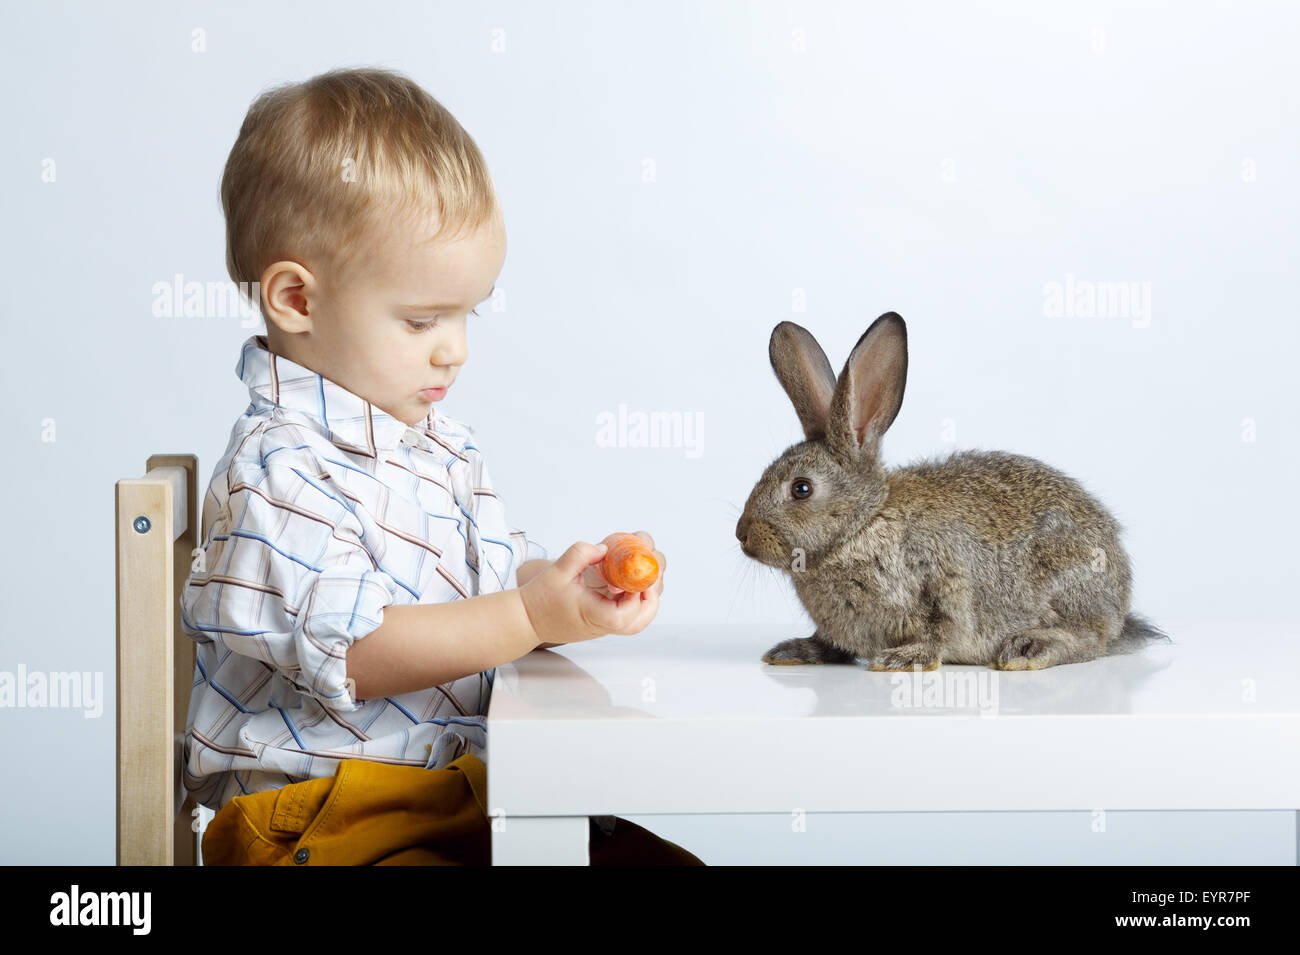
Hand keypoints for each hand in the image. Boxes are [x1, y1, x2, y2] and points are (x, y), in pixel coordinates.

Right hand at [519, 534, 665, 647]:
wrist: (527, 620)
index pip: (623, 616)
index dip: (635, 596)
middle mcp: (602, 626)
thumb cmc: (540, 598)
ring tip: (639, 576)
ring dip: (645, 599)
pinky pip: (628, 616)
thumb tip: (605, 548)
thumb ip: (581, 554)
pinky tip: (627, 582)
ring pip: (636, 622)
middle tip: (646, 574)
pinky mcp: (604, 623)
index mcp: (593, 616)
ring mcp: (604, 627)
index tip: (632, 576)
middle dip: (650, 597)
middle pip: (638, 622)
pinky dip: (635, 600)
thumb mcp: (558, 570)